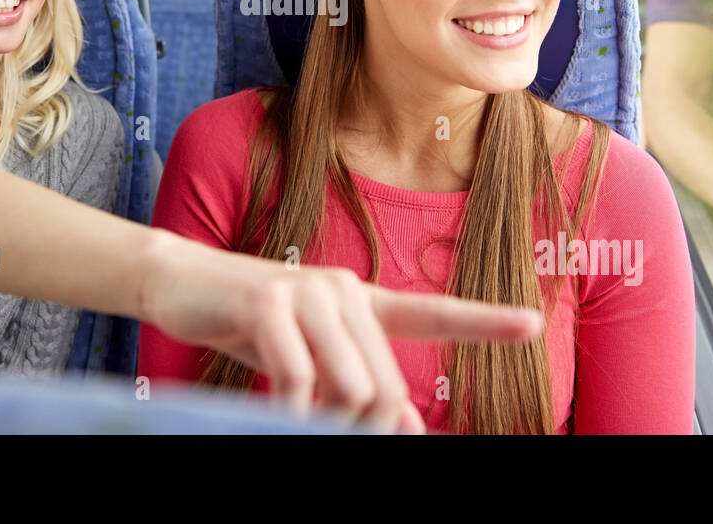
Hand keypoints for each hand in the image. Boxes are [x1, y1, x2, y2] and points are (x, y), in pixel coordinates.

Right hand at [139, 231, 544, 433]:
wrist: (180, 283)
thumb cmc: (246, 326)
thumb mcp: (308, 359)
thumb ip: (355, 381)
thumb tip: (407, 422)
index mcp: (359, 300)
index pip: (431, 312)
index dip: (483, 322)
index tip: (531, 323)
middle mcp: (343, 289)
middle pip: (384, 389)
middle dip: (362, 429)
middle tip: (319, 429)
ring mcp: (308, 290)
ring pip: (352, 388)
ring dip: (324, 423)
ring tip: (292, 415)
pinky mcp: (269, 300)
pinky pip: (301, 381)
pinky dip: (289, 411)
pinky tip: (272, 408)